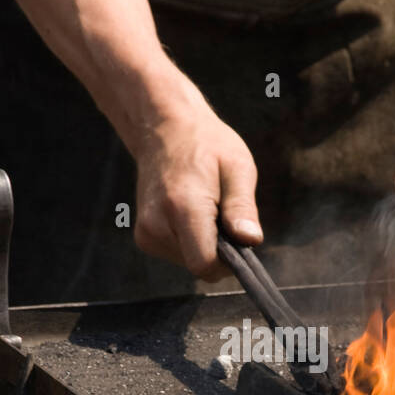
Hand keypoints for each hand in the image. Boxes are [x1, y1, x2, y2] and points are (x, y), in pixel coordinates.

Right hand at [127, 84, 261, 281]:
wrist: (164, 129)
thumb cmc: (207, 144)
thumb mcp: (237, 168)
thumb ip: (242, 207)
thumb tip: (251, 240)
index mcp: (182, 207)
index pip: (204, 265)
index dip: (228, 261)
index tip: (238, 238)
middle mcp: (157, 225)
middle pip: (199, 265)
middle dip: (218, 249)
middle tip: (221, 211)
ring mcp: (146, 233)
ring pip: (189, 262)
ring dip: (205, 244)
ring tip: (204, 206)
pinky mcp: (143, 237)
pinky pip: (178, 255)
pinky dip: (190, 241)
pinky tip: (189, 212)